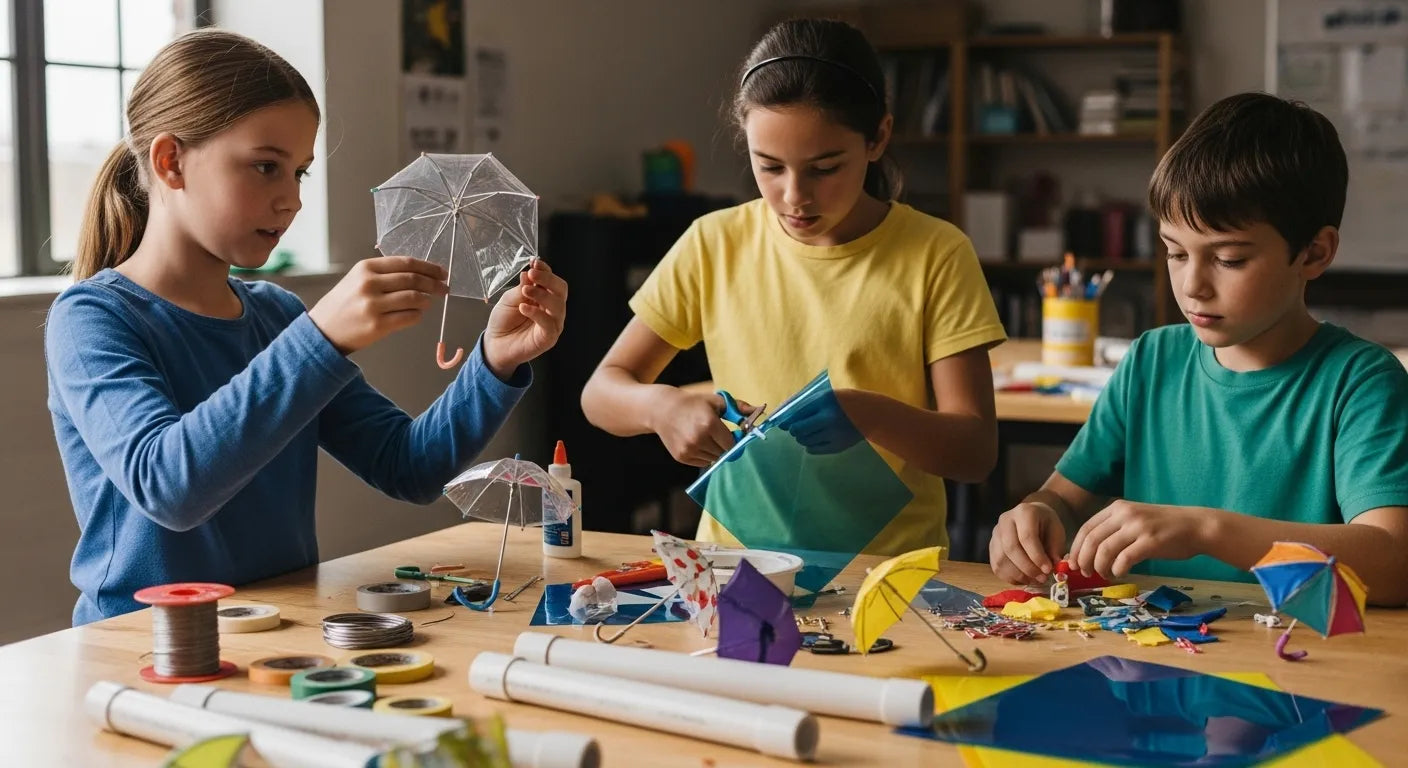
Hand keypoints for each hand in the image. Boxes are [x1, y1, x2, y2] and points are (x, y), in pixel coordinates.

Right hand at [309, 256, 448, 354]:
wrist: (323, 330)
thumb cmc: (344, 304)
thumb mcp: (358, 279)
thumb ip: (385, 274)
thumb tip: (421, 273)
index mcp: (366, 268)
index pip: (406, 263)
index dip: (428, 267)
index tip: (442, 272)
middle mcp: (369, 284)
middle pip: (413, 279)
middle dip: (434, 283)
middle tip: (444, 288)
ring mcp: (373, 305)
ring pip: (414, 298)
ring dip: (427, 300)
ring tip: (428, 302)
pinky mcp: (378, 325)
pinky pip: (409, 317)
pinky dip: (418, 315)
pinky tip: (416, 314)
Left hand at [483, 259, 567, 379]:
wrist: (495, 344)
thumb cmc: (504, 321)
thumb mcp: (509, 299)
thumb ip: (521, 288)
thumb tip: (529, 273)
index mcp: (544, 296)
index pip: (552, 280)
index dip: (546, 270)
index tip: (534, 262)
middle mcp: (552, 308)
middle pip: (561, 290)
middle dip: (548, 279)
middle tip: (532, 274)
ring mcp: (553, 323)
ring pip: (558, 305)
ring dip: (542, 294)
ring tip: (525, 290)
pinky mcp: (548, 338)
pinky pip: (548, 323)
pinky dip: (537, 313)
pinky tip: (523, 307)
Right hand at [653, 390, 756, 467]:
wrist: (663, 409)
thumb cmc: (693, 404)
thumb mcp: (716, 401)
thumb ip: (739, 407)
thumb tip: (760, 411)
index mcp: (709, 423)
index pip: (731, 443)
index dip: (734, 440)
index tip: (733, 435)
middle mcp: (698, 438)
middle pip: (723, 453)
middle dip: (724, 445)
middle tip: (718, 435)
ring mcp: (689, 449)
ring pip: (713, 459)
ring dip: (715, 451)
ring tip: (706, 437)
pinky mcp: (682, 457)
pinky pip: (703, 463)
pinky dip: (704, 456)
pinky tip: (697, 443)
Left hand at [770, 387, 863, 454]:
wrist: (871, 414)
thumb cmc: (844, 402)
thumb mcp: (825, 396)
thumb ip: (803, 405)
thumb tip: (780, 418)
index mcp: (824, 401)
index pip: (795, 414)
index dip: (786, 421)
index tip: (784, 423)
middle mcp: (828, 418)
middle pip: (798, 430)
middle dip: (794, 430)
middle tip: (799, 427)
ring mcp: (833, 434)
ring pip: (804, 441)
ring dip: (803, 437)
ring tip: (813, 431)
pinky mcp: (837, 446)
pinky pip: (812, 450)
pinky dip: (810, 445)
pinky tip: (818, 438)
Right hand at [989, 501, 1066, 584]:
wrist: (1031, 517)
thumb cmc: (1045, 525)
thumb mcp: (1056, 531)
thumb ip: (1055, 549)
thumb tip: (1054, 568)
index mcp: (1024, 512)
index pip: (1027, 536)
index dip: (1037, 556)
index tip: (1048, 569)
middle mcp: (1005, 520)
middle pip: (1011, 548)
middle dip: (1028, 567)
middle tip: (1042, 578)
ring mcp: (995, 533)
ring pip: (1001, 560)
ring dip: (1019, 575)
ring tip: (1034, 580)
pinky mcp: (991, 546)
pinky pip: (996, 567)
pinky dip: (1010, 577)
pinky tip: (1024, 579)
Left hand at [1067, 500, 1208, 578]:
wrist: (1196, 526)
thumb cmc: (1164, 527)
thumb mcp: (1134, 520)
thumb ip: (1114, 530)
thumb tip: (1089, 552)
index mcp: (1117, 508)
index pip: (1086, 528)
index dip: (1076, 548)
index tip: (1073, 564)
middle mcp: (1125, 514)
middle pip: (1092, 540)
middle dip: (1084, 560)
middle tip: (1085, 573)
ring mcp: (1138, 526)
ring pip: (1105, 550)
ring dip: (1099, 567)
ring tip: (1104, 575)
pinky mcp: (1151, 541)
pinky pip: (1124, 558)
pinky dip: (1117, 569)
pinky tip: (1120, 573)